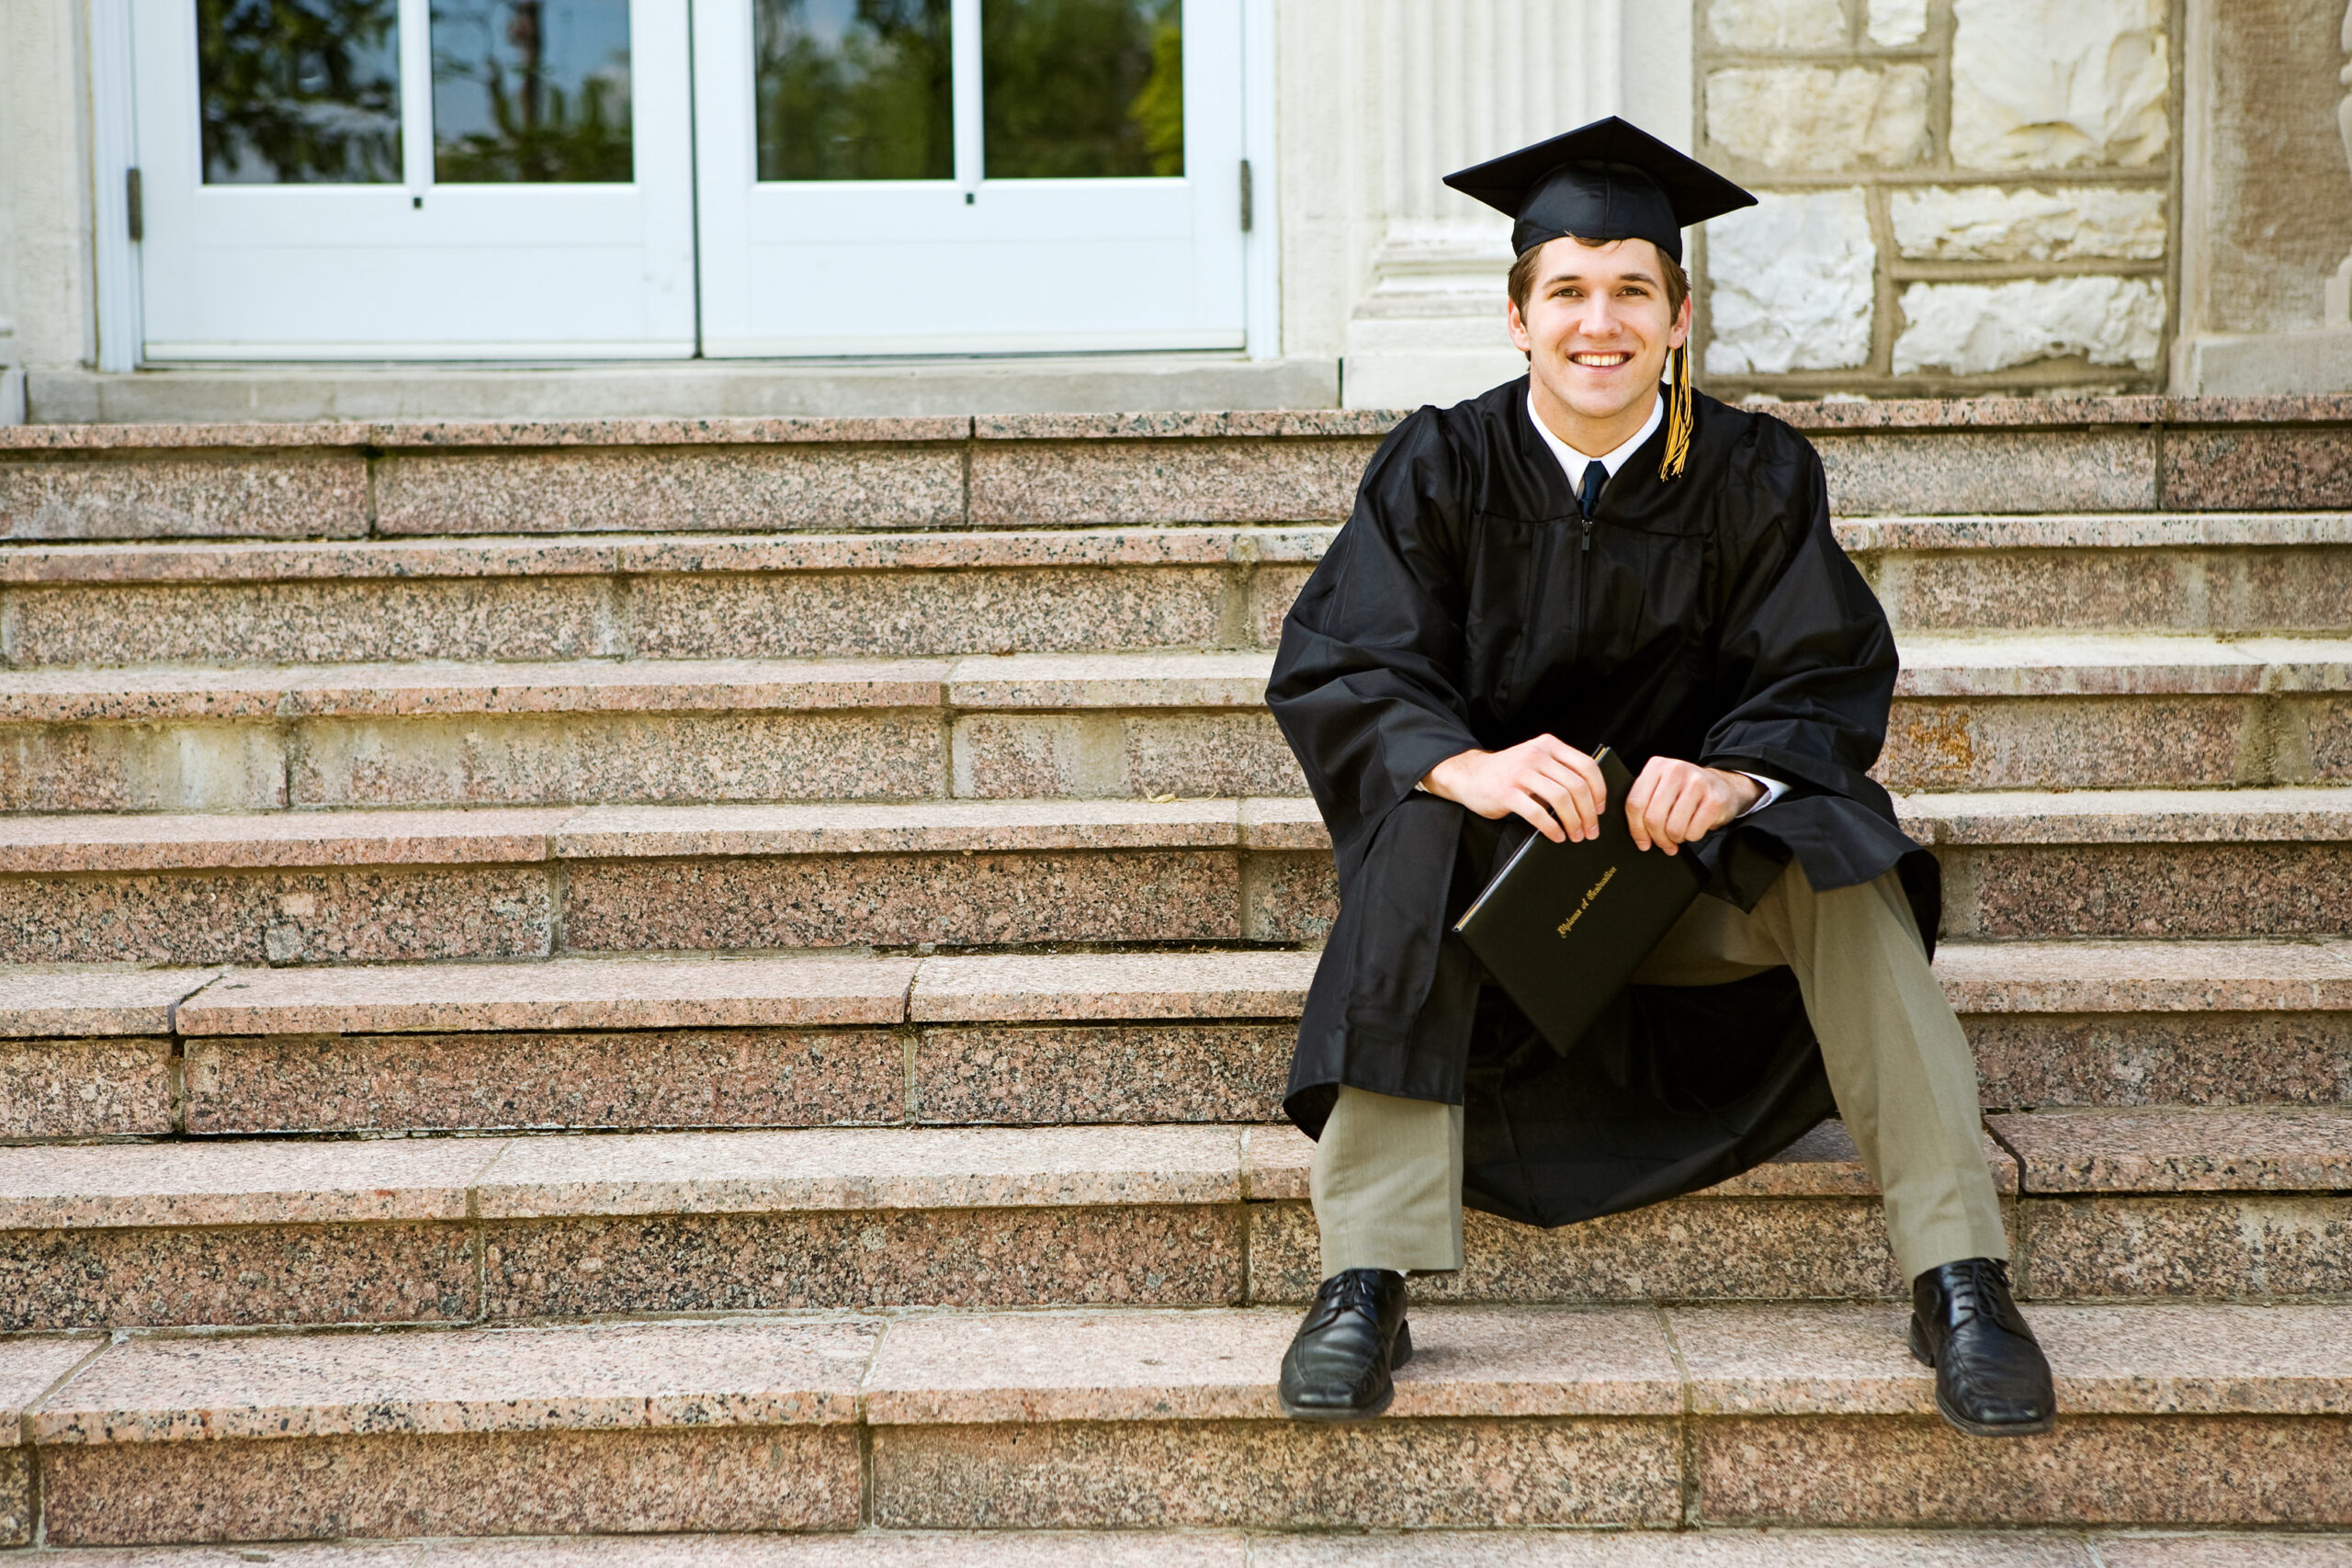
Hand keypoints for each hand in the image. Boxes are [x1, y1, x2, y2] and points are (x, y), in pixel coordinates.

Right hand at [1421, 736, 1607, 843]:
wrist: (1469, 775)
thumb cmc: (1508, 773)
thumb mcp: (1535, 761)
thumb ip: (1559, 770)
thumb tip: (1591, 800)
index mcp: (1548, 745)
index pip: (1586, 766)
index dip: (1599, 791)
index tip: (1600, 810)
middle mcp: (1536, 755)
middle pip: (1576, 786)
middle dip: (1588, 814)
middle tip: (1591, 831)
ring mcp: (1521, 773)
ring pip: (1561, 799)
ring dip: (1573, 822)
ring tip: (1575, 836)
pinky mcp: (1507, 792)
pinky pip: (1538, 813)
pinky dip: (1552, 828)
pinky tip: (1556, 836)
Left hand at [1623, 757, 1760, 854]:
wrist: (1724, 786)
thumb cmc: (1686, 791)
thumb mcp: (1662, 787)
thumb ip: (1646, 803)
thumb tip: (1638, 836)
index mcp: (1657, 766)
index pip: (1635, 803)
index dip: (1636, 828)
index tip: (1642, 842)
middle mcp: (1676, 770)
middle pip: (1653, 817)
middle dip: (1657, 838)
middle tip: (1664, 844)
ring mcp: (1697, 783)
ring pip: (1673, 828)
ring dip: (1675, 838)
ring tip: (1680, 833)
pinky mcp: (1714, 799)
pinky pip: (1693, 832)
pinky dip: (1692, 836)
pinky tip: (1694, 828)